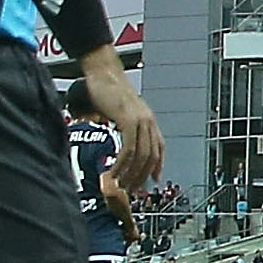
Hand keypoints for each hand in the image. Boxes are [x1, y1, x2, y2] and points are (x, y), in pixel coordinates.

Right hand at [92, 74, 165, 194]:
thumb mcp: (121, 113)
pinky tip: (113, 172)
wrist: (103, 73)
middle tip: (131, 189)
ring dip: (130, 174)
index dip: (157, 166)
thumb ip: (126, 127)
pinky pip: (128, 149)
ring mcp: (141, 121)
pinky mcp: (129, 121)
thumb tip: (123, 145)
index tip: (153, 180)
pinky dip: (121, 165)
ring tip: (119, 184)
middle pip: (151, 157)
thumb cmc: (108, 91)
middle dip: (141, 176)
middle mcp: (149, 121)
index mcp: (149, 120)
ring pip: (141, 156)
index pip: (159, 148)